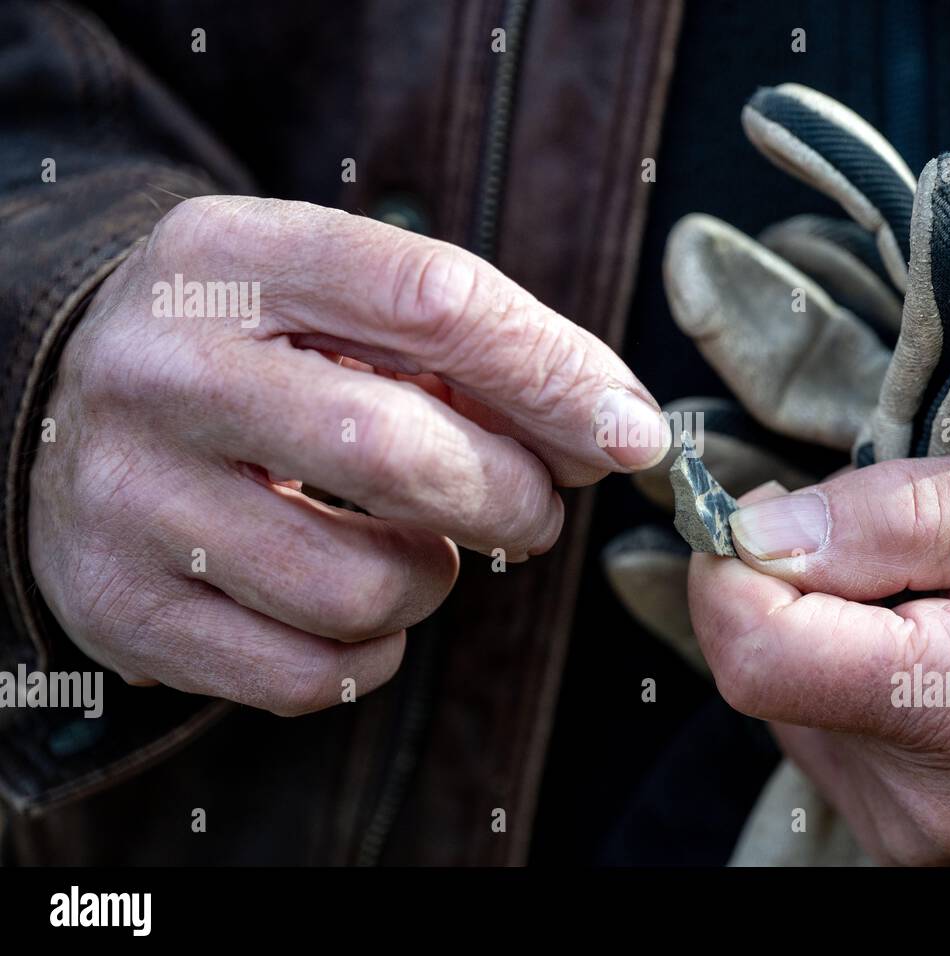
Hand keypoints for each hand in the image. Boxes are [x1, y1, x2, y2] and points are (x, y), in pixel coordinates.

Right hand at [29, 196, 667, 714]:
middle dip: (510, 497)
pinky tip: (358, 600)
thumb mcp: (332, 301)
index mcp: (234, 260)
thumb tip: (610, 427)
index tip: (629, 428)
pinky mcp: (124, 606)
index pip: (433, 301)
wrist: (66, 418)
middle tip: (533, 508)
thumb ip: (467, 348)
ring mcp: (131, 496)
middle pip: (397, 453)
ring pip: (360, 585)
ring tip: (423, 546)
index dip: (555, 372)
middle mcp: (164, 370)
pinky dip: (374, 650)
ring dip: (438, 579)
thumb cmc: (249, 355)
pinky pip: (309, 672)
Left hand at [690, 440, 949, 863]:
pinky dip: (844, 671)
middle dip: (791, 590)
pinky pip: (819, 732)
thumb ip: (887, 516)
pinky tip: (923, 647)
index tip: (763, 512)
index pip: (764, 657)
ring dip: (822, 630)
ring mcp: (919, 831)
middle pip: (764, 677)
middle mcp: (934, 801)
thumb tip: (755, 537)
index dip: (731, 572)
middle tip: (889, 550)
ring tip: (927, 601)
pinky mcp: (908, 832)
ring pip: (784, 702)